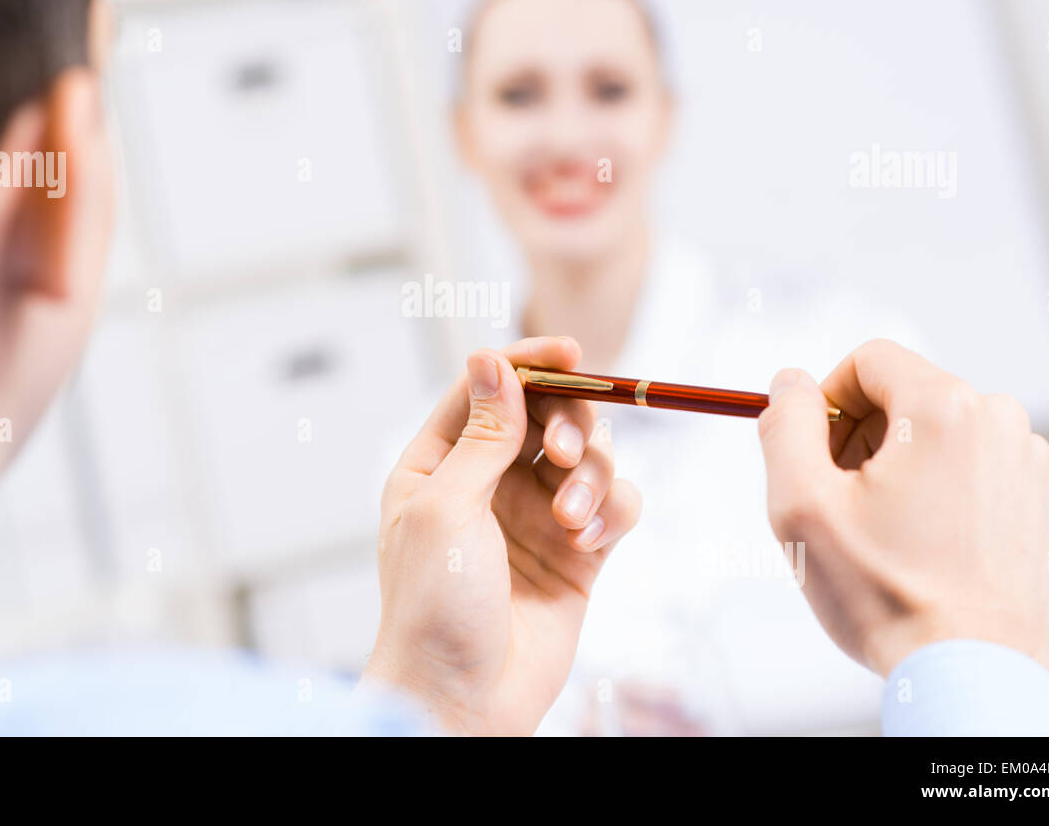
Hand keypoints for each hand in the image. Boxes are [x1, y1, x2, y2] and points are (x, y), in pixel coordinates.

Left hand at [364, 336, 641, 734]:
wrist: (464, 698)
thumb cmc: (433, 606)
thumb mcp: (447, 507)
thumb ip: (481, 434)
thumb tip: (492, 360)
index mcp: (438, 463)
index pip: (486, 389)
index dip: (528, 361)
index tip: (568, 351)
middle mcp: (489, 482)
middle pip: (548, 414)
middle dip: (570, 422)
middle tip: (568, 452)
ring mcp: (535, 516)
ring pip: (588, 457)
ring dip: (592, 477)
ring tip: (571, 522)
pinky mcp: (577, 553)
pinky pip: (615, 506)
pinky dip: (613, 513)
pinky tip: (587, 543)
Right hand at [757, 338, 1048, 678]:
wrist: (972, 677)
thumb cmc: (887, 596)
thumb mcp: (801, 504)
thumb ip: (784, 425)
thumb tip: (789, 382)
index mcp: (946, 409)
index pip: (870, 361)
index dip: (825, 402)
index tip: (813, 455)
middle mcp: (1001, 424)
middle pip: (906, 397)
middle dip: (861, 439)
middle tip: (842, 505)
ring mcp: (1029, 466)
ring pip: (941, 437)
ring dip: (901, 471)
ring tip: (885, 537)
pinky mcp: (1042, 506)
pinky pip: (975, 473)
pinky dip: (941, 498)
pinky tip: (925, 552)